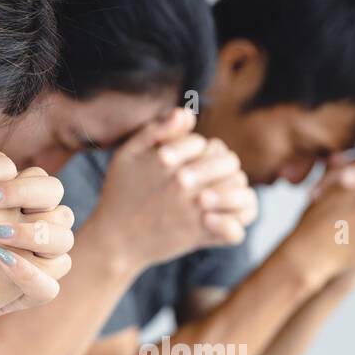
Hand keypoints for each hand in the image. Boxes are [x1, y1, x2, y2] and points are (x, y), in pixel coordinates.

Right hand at [87, 109, 257, 269]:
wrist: (115, 241)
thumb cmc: (121, 194)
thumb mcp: (128, 154)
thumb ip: (156, 129)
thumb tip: (186, 114)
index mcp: (168, 160)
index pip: (206, 144)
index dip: (201, 150)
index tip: (188, 162)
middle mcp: (184, 184)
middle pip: (229, 162)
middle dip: (222, 164)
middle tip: (211, 174)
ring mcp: (195, 212)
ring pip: (239, 191)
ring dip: (233, 189)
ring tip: (216, 193)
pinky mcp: (199, 237)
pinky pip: (234, 232)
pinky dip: (233, 225)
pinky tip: (217, 219)